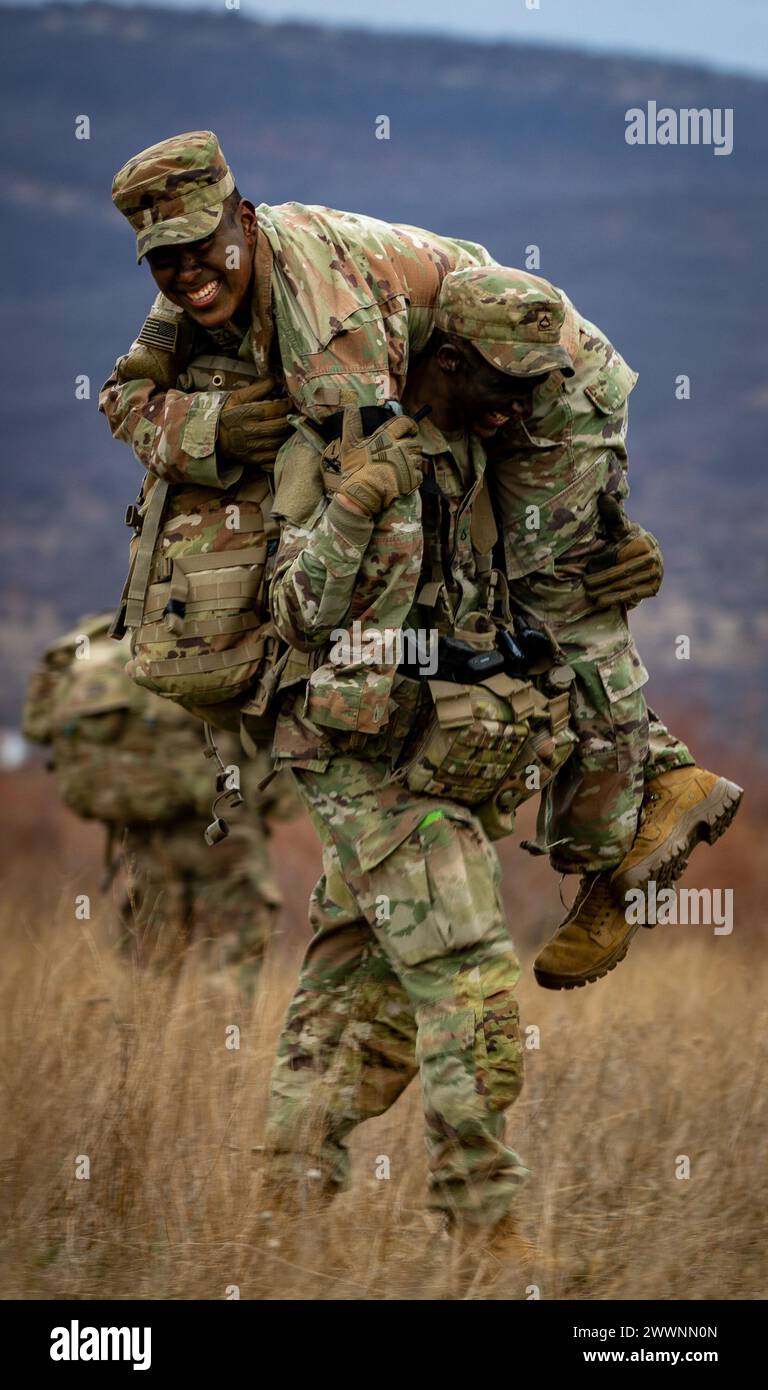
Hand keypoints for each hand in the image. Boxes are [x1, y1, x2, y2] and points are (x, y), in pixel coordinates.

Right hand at [218, 390, 292, 466]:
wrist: (213, 439)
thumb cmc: (226, 415)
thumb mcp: (237, 398)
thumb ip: (257, 389)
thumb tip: (275, 381)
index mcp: (246, 414)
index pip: (274, 409)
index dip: (286, 405)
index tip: (291, 402)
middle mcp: (250, 431)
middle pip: (280, 426)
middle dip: (292, 419)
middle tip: (297, 414)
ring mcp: (253, 448)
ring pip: (280, 442)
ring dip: (290, 434)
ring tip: (293, 427)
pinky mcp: (255, 459)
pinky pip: (275, 456)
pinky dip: (283, 449)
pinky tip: (286, 442)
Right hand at [321, 406, 423, 515]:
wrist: (361, 495)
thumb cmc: (355, 470)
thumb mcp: (349, 445)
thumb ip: (352, 424)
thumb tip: (350, 406)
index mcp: (387, 438)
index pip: (405, 423)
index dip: (409, 425)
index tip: (409, 430)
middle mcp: (400, 448)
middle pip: (414, 441)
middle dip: (409, 446)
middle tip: (399, 453)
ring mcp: (407, 464)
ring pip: (418, 457)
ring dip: (411, 461)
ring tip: (399, 467)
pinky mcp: (412, 479)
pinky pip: (419, 474)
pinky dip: (413, 476)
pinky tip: (402, 478)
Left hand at [583, 493, 663, 608]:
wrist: (642, 561)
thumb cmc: (624, 543)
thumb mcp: (618, 530)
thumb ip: (612, 516)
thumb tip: (603, 497)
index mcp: (643, 541)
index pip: (620, 554)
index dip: (602, 561)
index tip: (587, 567)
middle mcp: (653, 557)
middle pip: (622, 570)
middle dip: (602, 578)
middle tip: (585, 584)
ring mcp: (655, 573)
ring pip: (626, 584)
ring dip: (606, 590)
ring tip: (590, 594)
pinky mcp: (654, 588)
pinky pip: (633, 595)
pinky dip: (616, 599)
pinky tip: (602, 602)